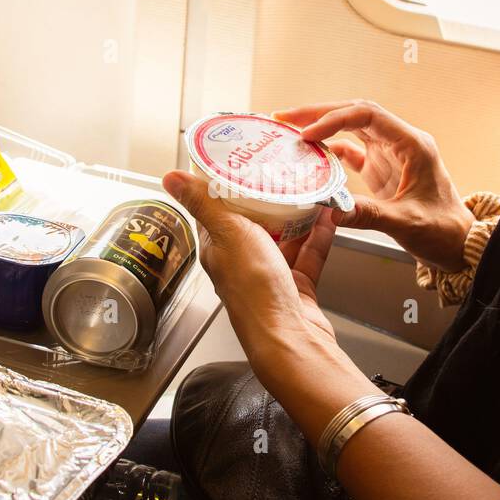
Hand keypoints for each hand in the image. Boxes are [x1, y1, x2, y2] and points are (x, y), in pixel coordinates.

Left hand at [162, 170, 345, 384]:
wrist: (291, 337)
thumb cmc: (255, 291)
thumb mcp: (228, 234)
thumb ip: (203, 203)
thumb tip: (169, 178)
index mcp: (218, 249)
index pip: (215, 212)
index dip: (224, 187)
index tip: (239, 161)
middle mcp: (242, 262)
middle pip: (253, 223)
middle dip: (268, 196)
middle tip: (282, 168)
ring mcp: (271, 275)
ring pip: (285, 237)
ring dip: (298, 213)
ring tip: (311, 186)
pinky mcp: (298, 286)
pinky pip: (309, 253)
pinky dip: (320, 234)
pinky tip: (330, 215)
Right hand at [274, 100, 472, 271]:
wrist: (458, 245)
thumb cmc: (443, 231)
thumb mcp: (406, 223)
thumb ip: (370, 214)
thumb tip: (332, 209)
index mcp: (412, 145)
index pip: (367, 116)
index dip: (334, 119)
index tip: (307, 134)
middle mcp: (400, 142)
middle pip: (354, 114)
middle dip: (318, 113)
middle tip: (283, 118)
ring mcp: (390, 154)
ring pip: (350, 128)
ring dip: (320, 126)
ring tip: (288, 129)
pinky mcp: (382, 169)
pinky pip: (351, 150)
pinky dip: (329, 149)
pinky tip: (310, 152)